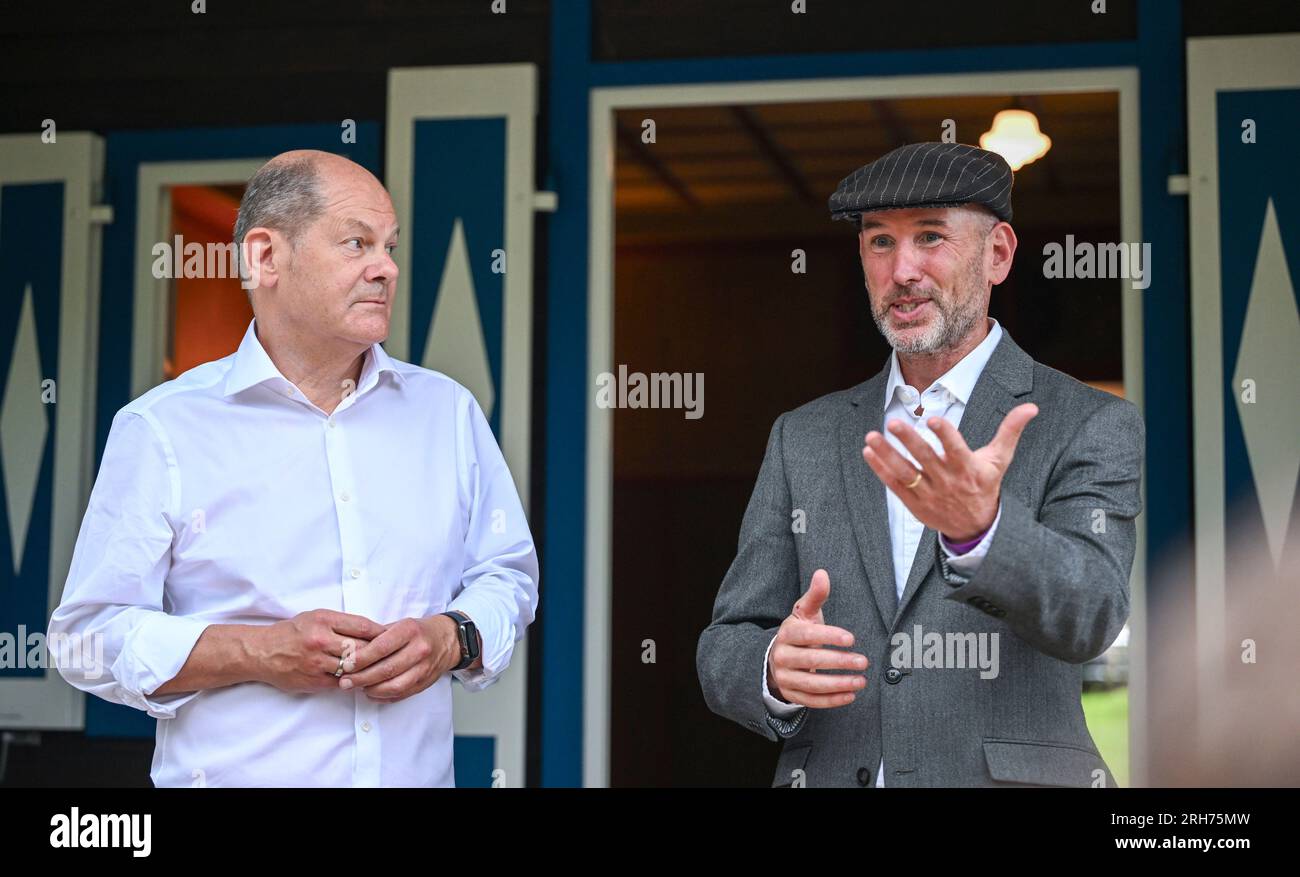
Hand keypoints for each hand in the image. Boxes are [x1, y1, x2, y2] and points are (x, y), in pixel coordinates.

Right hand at [250, 609, 384, 692]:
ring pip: (353, 668)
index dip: (381, 633)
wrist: (262, 652)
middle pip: (361, 649)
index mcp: (324, 620)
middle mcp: (320, 640)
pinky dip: (351, 681)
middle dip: (378, 653)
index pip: (362, 626)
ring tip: (378, 669)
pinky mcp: (313, 681)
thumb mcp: (316, 617)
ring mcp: (316, 662)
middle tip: (391, 656)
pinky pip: (341, 682)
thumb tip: (373, 630)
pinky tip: (358, 679)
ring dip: (366, 670)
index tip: (392, 636)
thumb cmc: (293, 632)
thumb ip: (342, 623)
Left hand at [337, 615, 461, 702]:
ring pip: (394, 685)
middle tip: (345, 681)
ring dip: (372, 689)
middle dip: (361, 678)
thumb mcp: (399, 624)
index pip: (380, 647)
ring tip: (358, 687)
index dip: (361, 658)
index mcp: (409, 631)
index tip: (346, 664)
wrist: (448, 640)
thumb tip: (350, 650)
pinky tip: (372, 692)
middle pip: (386, 669)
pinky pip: (401, 694)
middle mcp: (419, 649)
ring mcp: (424, 668)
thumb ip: (377, 636)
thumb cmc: (418, 631)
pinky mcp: (425, 682)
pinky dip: (383, 696)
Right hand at [768, 569, 868, 707]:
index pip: (807, 635)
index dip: (829, 636)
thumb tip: (822, 573)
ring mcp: (785, 677)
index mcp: (787, 633)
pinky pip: (812, 701)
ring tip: (862, 681)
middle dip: (839, 661)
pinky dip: (832, 700)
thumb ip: (815, 595)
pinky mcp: (791, 694)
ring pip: (813, 684)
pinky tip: (851, 695)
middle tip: (863, 661)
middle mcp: (782, 656)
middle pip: (812, 660)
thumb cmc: (799, 633)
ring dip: (839, 684)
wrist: (776, 659)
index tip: (851, 639)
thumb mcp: (804, 613)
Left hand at [862, 403, 1037, 540]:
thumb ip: (1010, 431)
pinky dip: (880, 470)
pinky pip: (895, 485)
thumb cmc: (985, 486)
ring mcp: (928, 493)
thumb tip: (1031, 407)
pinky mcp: (914, 503)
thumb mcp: (1000, 460)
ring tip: (871, 437)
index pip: (956, 450)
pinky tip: (869, 451)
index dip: (945, 435)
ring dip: (887, 454)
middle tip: (894, 422)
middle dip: (909, 441)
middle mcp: (947, 481)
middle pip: (925, 459)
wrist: (975, 528)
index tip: (934, 420)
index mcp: (968, 469)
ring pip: (905, 473)